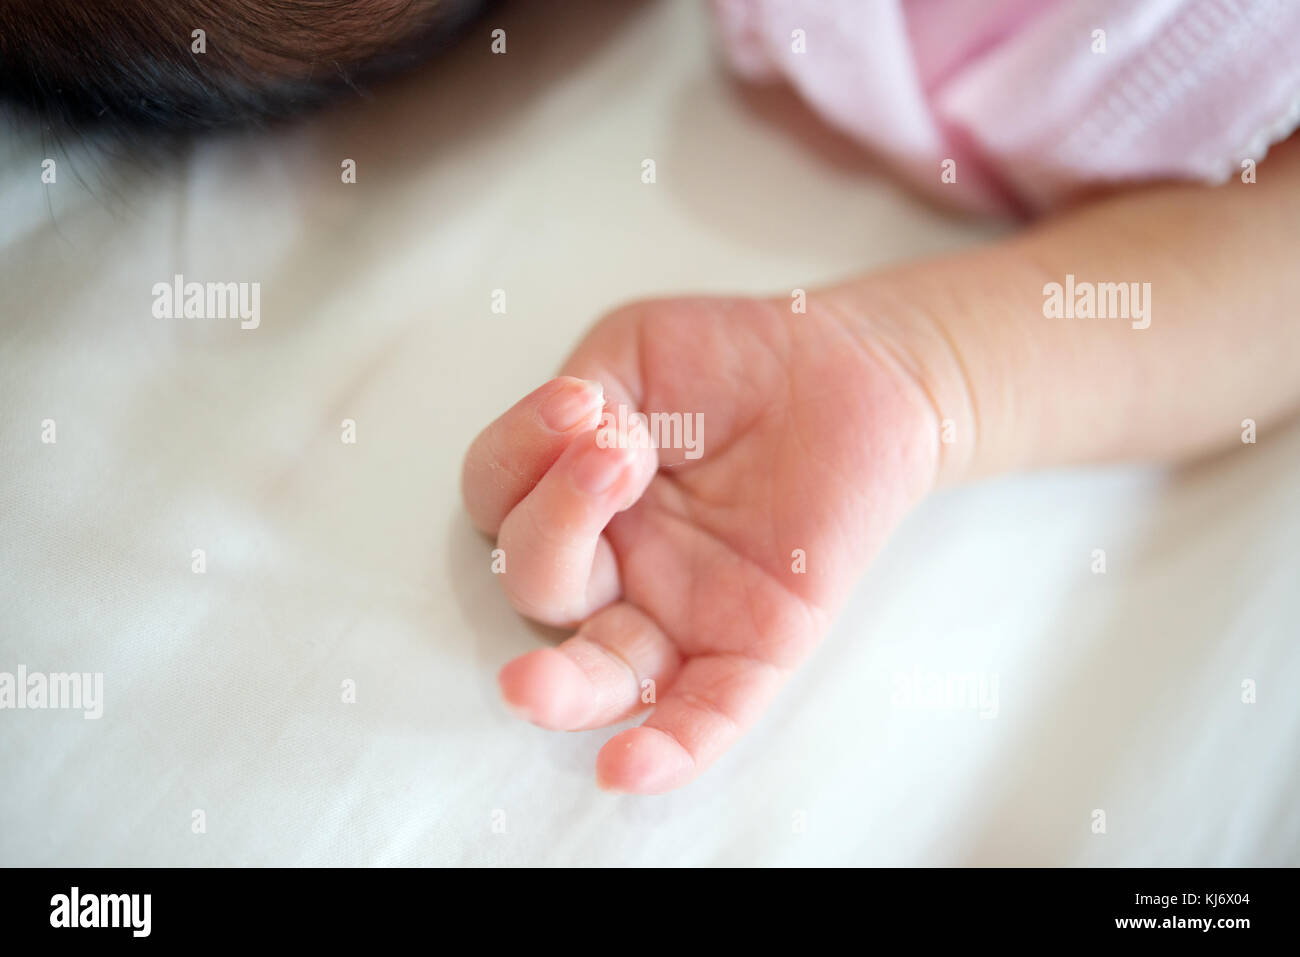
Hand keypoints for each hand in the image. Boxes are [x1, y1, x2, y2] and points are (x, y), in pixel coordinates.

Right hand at [462, 294, 944, 791]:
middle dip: (557, 521)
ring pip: (603, 673)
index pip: (500, 498)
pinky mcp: (754, 645)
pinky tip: (627, 770)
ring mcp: (680, 611)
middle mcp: (614, 564)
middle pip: (540, 585)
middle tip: (618, 457)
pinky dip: (668, 748)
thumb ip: (584, 398)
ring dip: (562, 687)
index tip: (581, 402)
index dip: (520, 453)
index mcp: (571, 495)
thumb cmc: (736, 362)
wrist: (851, 371)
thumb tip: (579, 447)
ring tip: (529, 685)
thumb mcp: (636, 352)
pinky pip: (706, 714)